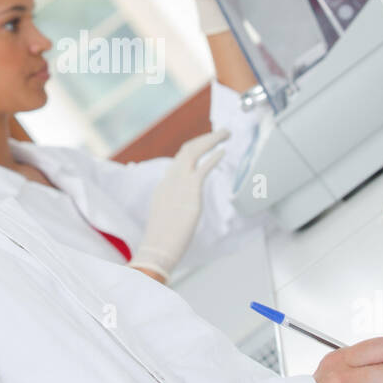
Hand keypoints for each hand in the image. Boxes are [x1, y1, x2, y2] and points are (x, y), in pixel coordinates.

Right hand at [132, 128, 230, 280]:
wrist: (157, 249)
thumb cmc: (162, 241)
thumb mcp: (166, 220)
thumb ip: (174, 210)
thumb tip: (180, 215)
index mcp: (164, 186)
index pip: (179, 161)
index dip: (195, 149)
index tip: (207, 144)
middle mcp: (170, 180)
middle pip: (186, 150)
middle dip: (205, 138)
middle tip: (221, 133)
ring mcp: (179, 184)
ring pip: (194, 151)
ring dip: (211, 140)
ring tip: (225, 133)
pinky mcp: (190, 192)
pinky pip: (203, 167)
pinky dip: (214, 157)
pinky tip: (223, 151)